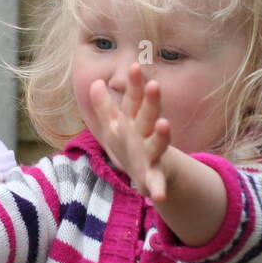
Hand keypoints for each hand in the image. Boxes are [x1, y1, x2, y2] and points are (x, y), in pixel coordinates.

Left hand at [88, 63, 176, 201]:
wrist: (149, 173)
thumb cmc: (130, 143)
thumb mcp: (114, 126)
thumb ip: (104, 106)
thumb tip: (96, 82)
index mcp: (135, 121)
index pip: (134, 100)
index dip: (134, 84)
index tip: (134, 66)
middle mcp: (146, 134)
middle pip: (149, 115)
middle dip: (152, 101)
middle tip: (154, 84)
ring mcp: (152, 154)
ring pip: (158, 143)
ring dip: (161, 135)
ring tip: (164, 124)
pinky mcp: (154, 176)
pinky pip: (157, 182)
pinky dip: (158, 188)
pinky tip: (159, 196)